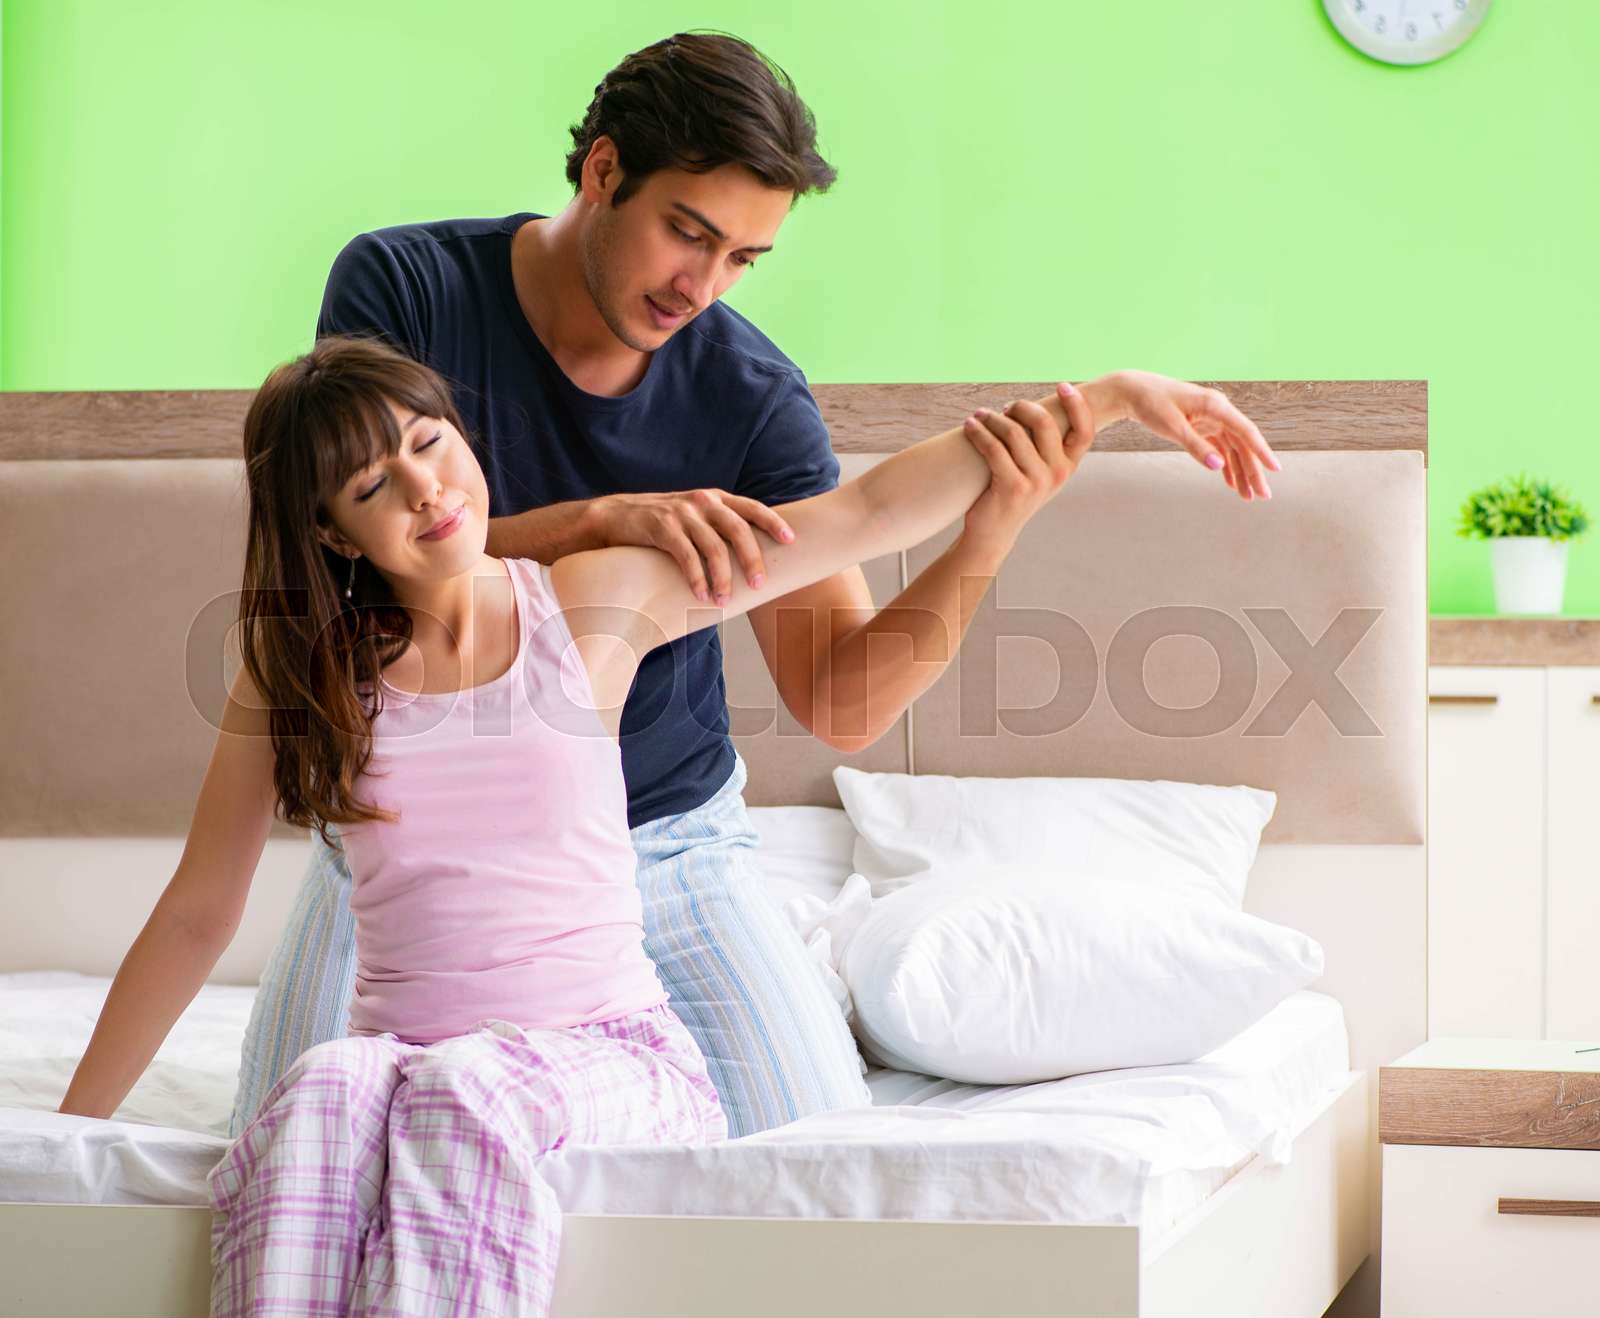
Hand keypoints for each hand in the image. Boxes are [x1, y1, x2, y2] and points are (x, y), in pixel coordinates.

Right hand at [593, 489, 795, 604]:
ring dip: (723, 576)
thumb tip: (752, 554)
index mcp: (715, 498)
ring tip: (725, 599)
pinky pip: (686, 556)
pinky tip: (701, 594)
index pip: (751, 507)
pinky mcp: (661, 527)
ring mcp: (681, 513)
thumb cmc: (662, 524)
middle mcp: (701, 501)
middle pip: (737, 528)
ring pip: (713, 546)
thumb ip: (719, 526)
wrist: (615, 517)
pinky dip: (696, 578)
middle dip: (752, 558)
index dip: (772, 522)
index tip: (790, 540)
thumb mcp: (694, 516)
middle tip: (760, 583)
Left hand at [959, 381, 1096, 561]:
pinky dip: (979, 433)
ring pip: (1014, 433)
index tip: (1063, 386)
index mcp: (1068, 467)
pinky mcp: (1012, 487)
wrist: (994, 531)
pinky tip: (969, 426)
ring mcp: (1036, 482)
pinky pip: (994, 449)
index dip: (1078, 405)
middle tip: (1004, 408)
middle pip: (1045, 423)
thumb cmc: (1014, 493)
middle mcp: (1057, 475)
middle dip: (1021, 407)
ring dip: (992, 418)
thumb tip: (1034, 405)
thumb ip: (1045, 446)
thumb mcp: (1038, 472)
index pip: (1085, 431)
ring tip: (978, 416)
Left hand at [1104, 370, 1280, 500]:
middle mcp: (1219, 411)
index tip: (1275, 469)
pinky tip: (1230, 483)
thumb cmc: (1152, 404)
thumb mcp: (1173, 427)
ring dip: (1240, 472)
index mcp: (1216, 406)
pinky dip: (1225, 465)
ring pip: (1233, 449)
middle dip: (1253, 471)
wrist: (1133, 391)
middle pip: (1242, 444)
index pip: (1246, 432)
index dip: (1262, 452)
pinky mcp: (1202, 426)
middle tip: (1262, 496)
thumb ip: (1196, 447)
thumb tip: (1219, 466)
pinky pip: (1220, 448)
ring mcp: (1211, 419)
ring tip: (1247, 496)